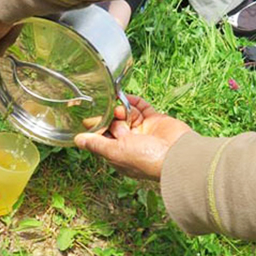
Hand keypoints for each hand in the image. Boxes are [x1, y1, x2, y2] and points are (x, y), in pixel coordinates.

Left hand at [73, 95, 192, 180]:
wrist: (178, 154)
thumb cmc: (147, 159)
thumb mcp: (115, 152)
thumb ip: (96, 144)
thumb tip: (77, 141)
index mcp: (119, 154)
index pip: (101, 138)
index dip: (96, 127)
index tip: (89, 116)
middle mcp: (130, 143)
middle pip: (113, 124)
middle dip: (110, 117)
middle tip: (111, 114)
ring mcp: (142, 131)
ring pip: (126, 114)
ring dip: (122, 109)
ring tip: (122, 110)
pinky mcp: (154, 120)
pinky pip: (141, 107)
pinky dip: (134, 101)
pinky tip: (126, 96)